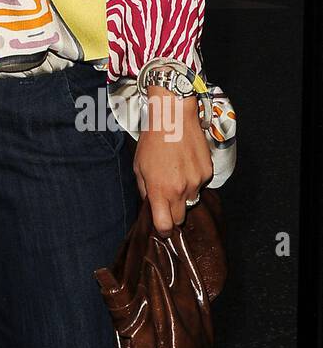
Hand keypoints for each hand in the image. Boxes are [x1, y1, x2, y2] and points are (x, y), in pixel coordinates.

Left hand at [133, 86, 213, 234]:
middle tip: (167, 198)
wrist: (174, 117)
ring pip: (192, 199)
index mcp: (161, 190)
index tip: (162, 227)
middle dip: (173, 213)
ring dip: (184, 193)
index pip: (166, 225)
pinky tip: (186, 163)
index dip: (163, 229)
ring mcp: (197, 181)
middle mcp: (181, 189)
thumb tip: (150, 205)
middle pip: (181, 217)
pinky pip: (201, 184)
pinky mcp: (208, 172)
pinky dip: (194, 179)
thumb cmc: (152, 141)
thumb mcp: (139, 166)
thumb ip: (145, 190)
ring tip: (176, 172)